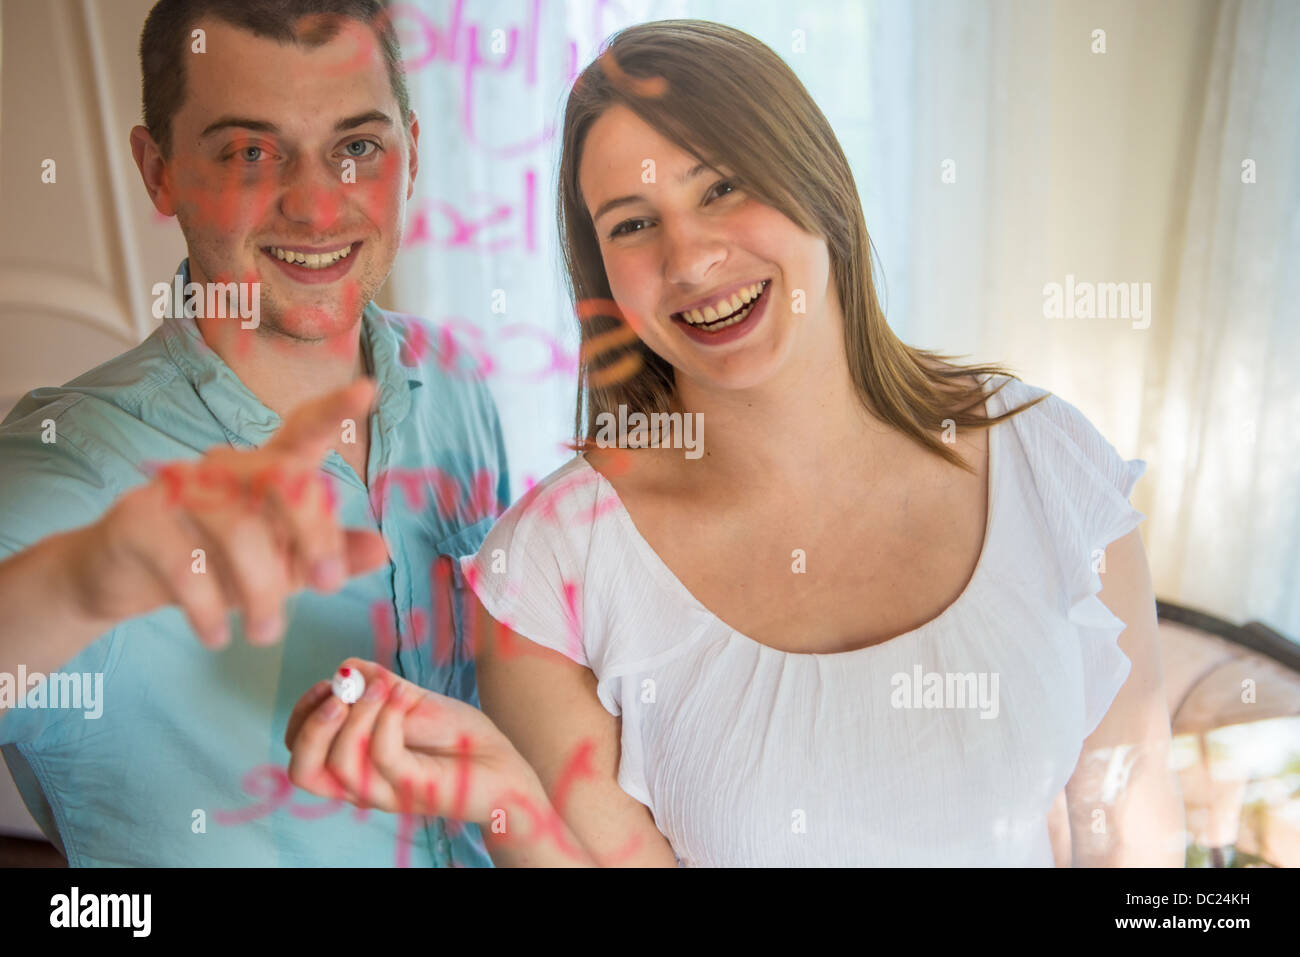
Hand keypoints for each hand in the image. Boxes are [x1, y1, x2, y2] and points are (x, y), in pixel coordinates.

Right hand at [65, 379, 388, 646]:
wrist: (123, 581)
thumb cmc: (218, 564)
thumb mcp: (284, 565)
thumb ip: (332, 556)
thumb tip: (383, 550)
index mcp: (267, 469)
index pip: (304, 431)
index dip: (334, 410)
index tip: (368, 390)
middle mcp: (226, 467)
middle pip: (284, 479)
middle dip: (315, 533)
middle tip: (328, 584)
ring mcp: (178, 487)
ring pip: (240, 530)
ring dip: (262, 592)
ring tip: (267, 633)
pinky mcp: (138, 519)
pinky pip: (187, 567)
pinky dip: (211, 610)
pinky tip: (217, 636)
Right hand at [285, 659, 540, 825]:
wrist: (504, 764)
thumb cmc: (458, 737)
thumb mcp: (411, 703)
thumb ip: (377, 687)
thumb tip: (347, 666)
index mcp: (354, 764)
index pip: (299, 751)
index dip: (302, 714)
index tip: (329, 683)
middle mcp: (363, 784)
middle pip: (302, 771)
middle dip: (311, 724)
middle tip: (340, 692)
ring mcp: (388, 791)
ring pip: (339, 764)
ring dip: (354, 713)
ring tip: (382, 687)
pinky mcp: (416, 789)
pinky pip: (383, 756)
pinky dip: (385, 718)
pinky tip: (402, 696)